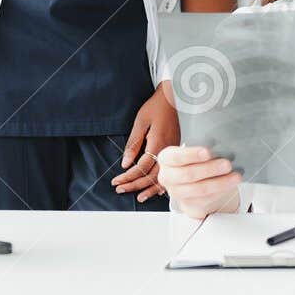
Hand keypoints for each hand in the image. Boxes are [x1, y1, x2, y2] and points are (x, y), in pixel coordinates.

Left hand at [114, 82, 179, 202]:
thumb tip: (125, 163)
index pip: (141, 167)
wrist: (175, 97)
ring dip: (150, 188)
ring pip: (164, 177)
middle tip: (121, 189)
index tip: (116, 181)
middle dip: (135, 185)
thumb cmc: (156, 107)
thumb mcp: (140, 122)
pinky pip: (171, 172)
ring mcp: (175, 153)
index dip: (128, 177)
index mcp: (158, 143)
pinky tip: (158, 189)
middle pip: (152, 176)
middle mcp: (168, 151)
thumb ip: (133, 144)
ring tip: (139, 197)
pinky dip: (164, 183)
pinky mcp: (178, 152)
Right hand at [157, 145, 241, 218]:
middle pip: (188, 174)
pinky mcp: (189, 203)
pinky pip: (206, 199)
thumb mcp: (192, 151)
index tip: (207, 152)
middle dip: (210, 169)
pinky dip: (220, 191)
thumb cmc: (192, 161)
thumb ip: (201, 149)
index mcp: (166, 159)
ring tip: (235, 176)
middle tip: (227, 164)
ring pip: (200, 189)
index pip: (176, 157)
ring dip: (220, 183)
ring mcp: (177, 192)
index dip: (192, 155)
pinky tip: (230, 184)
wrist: (190, 182)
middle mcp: (167, 177)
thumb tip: (221, 147)